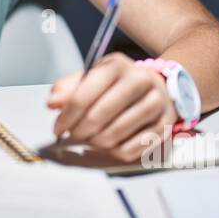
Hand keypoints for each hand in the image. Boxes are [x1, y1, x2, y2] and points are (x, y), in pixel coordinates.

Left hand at [46, 53, 176, 163]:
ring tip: (90, 139)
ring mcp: (156, 103)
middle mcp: (140, 80)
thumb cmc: (118, 83)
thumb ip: (69, 88)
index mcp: (117, 65)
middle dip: (79, 132)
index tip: (58, 128)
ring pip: (114, 136)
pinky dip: (114, 152)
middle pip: (98, 117)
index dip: (66, 117)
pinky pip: (131, 150)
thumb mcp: (93, 76)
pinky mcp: (165, 125)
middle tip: (73, 135)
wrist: (157, 85)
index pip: (83, 96)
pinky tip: (108, 145)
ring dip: (95, 143)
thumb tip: (53, 103)